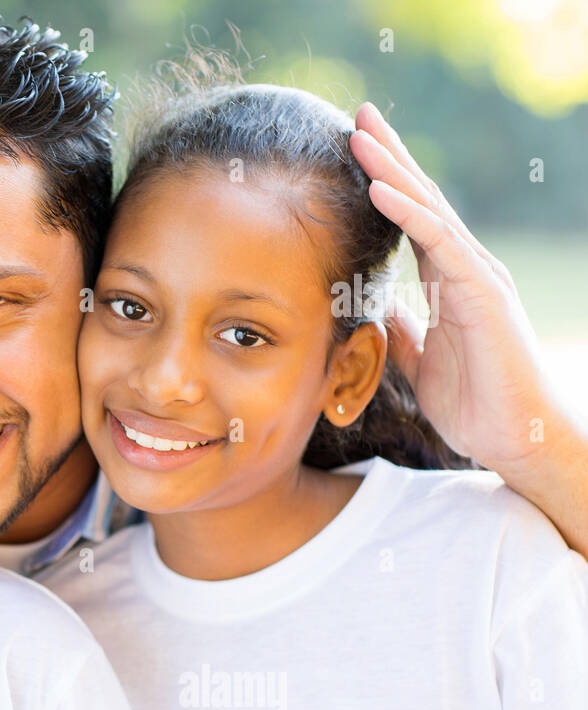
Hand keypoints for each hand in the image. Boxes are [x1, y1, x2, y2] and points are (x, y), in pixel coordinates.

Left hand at [349, 102, 562, 477]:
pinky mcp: (483, 292)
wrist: (513, 438)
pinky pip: (440, 242)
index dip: (384, 183)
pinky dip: (408, 212)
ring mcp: (477, 276)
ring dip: (392, 170)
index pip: (412, 220)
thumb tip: (378, 307)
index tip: (352, 151)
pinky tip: (378, 188)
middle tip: (357, 115)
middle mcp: (465, 268)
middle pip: (421, 200)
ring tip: (359, 135)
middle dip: (389, 157)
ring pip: (430, 210)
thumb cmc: (474, 403)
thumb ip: (402, 330)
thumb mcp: (420, 361)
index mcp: (448, 281)